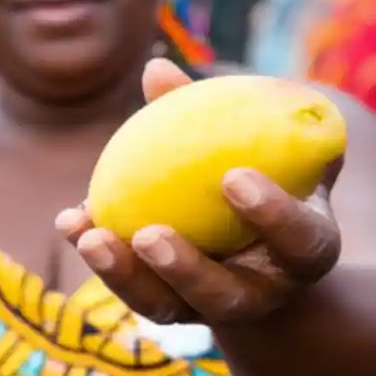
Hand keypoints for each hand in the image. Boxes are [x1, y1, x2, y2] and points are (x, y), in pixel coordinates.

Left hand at [55, 58, 342, 326]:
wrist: (263, 246)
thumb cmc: (268, 170)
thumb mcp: (264, 142)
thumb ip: (224, 110)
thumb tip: (154, 69)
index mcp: (305, 250)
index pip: (301, 241)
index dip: (273, 214)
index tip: (234, 176)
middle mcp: (263, 292)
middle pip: (226, 297)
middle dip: (186, 270)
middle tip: (150, 235)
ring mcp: (211, 307)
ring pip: (168, 305)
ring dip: (124, 275)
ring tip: (90, 235)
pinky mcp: (169, 307)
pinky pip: (132, 288)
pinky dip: (101, 256)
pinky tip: (70, 220)